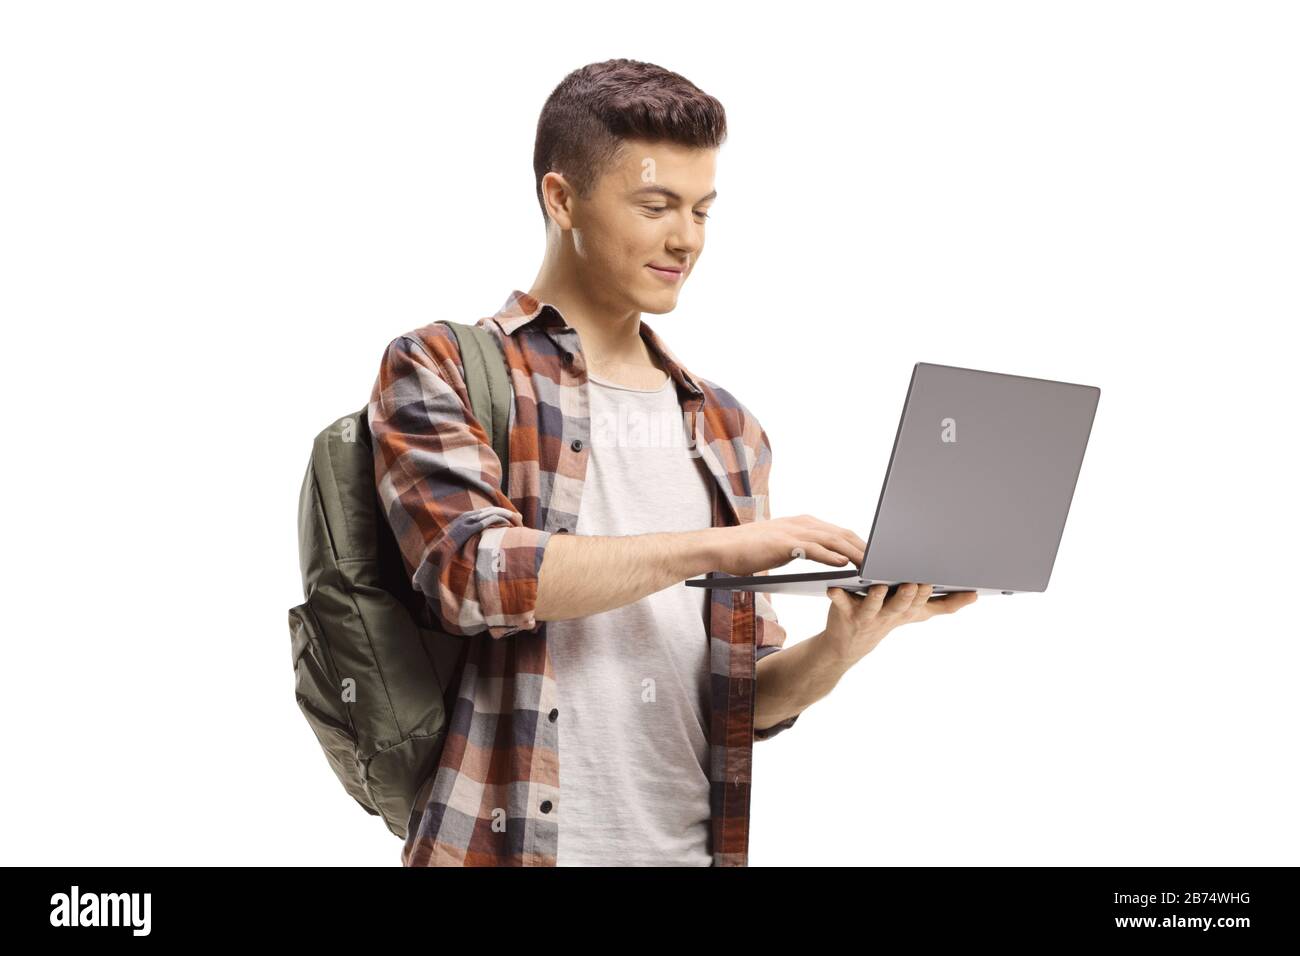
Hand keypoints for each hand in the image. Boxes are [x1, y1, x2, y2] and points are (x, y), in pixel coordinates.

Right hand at [707, 514, 866, 575]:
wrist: (722, 547)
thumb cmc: (750, 551)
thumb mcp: (784, 547)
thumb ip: (807, 548)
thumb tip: (832, 559)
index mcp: (804, 524)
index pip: (841, 533)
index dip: (862, 545)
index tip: (879, 558)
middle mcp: (803, 523)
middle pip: (843, 534)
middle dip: (866, 548)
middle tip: (885, 563)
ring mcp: (793, 531)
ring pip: (833, 540)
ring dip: (855, 553)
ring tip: (873, 566)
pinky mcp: (784, 543)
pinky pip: (813, 548)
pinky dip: (831, 555)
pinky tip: (844, 564)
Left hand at [820, 583, 978, 665]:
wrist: (849, 644)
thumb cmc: (887, 618)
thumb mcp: (918, 612)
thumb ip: (946, 604)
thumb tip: (975, 595)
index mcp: (907, 610)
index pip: (920, 602)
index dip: (926, 594)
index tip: (931, 581)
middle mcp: (889, 613)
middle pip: (900, 605)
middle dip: (907, 596)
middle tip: (913, 584)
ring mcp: (867, 614)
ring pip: (873, 605)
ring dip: (876, 597)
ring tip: (878, 586)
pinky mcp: (844, 611)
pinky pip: (841, 602)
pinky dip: (837, 596)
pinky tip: (834, 588)